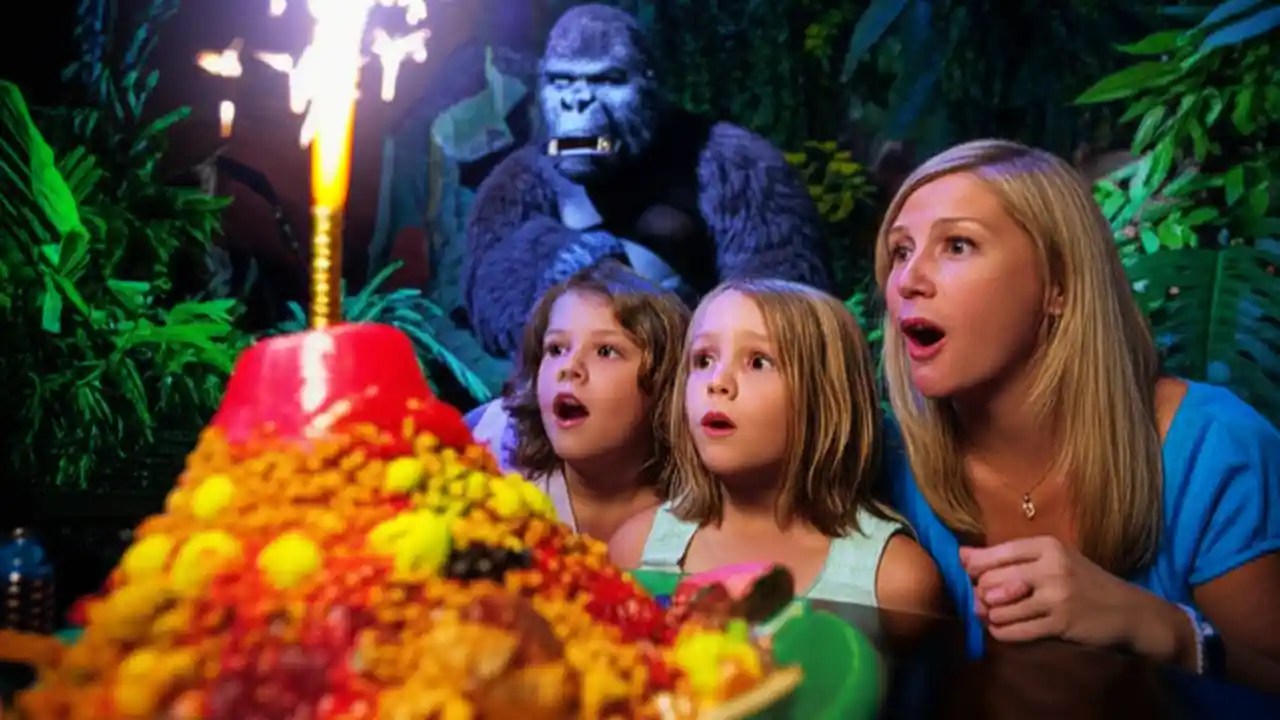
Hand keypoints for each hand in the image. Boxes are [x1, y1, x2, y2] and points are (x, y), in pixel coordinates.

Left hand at [960, 537, 1158, 649]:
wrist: (1127, 610)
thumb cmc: (1083, 581)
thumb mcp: (1053, 559)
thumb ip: (1009, 556)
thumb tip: (961, 555)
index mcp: (1047, 546)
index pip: (994, 554)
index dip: (975, 568)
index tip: (974, 576)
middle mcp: (1050, 568)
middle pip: (991, 582)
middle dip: (981, 594)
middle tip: (984, 601)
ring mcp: (1056, 597)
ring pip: (999, 609)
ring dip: (990, 617)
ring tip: (995, 616)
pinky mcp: (1060, 624)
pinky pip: (1014, 631)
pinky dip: (1001, 632)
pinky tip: (1004, 629)